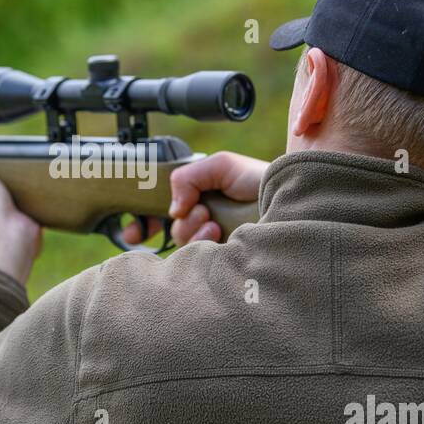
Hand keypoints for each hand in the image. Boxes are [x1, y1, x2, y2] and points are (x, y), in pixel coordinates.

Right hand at [122, 151, 267, 247]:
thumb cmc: (260, 180)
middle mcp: (204, 219)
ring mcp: (214, 240)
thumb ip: (187, 177)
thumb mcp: (220, 165)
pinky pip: (197, 257)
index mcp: (200, 196)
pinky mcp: (223, 257)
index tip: (134, 230)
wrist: (290, 202)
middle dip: (176, 222)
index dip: (144, 222)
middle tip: (193, 214)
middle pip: (169, 229)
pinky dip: (201, 242)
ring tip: (212, 221)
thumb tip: (173, 209)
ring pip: (181, 242)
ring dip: (192, 229)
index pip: (162, 212)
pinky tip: (217, 233)